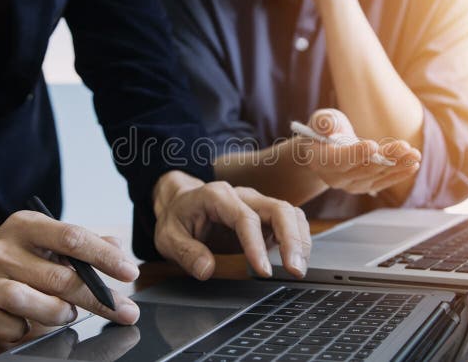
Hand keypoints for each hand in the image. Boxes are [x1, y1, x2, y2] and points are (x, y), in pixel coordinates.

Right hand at [0, 212, 140, 341]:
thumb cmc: (18, 254)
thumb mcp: (47, 238)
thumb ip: (83, 243)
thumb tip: (117, 246)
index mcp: (26, 225)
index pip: (72, 238)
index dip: (105, 257)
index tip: (130, 272)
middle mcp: (2, 250)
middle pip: (59, 277)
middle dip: (98, 298)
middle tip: (126, 312)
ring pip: (30, 302)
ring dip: (59, 312)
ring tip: (69, 313)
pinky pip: (8, 327)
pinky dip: (26, 329)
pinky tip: (31, 322)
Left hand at [153, 171, 310, 279]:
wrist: (181, 203)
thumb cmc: (177, 218)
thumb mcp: (167, 237)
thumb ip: (185, 252)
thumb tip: (206, 270)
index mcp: (218, 196)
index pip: (246, 218)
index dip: (257, 245)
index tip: (263, 270)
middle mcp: (243, 196)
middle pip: (279, 209)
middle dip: (292, 239)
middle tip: (295, 270)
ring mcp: (257, 204)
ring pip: (290, 213)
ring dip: (300, 240)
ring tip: (298, 269)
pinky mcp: (266, 216)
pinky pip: (290, 222)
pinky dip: (298, 240)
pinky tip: (294, 261)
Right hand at [297, 109, 420, 194]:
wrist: (326, 151)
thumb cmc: (323, 131)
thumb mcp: (320, 121)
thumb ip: (323, 122)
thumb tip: (329, 126)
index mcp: (321, 161)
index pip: (338, 160)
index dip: (356, 154)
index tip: (373, 145)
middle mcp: (336, 178)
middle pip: (363, 169)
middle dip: (386, 157)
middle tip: (405, 146)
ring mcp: (351, 185)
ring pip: (377, 176)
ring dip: (398, 165)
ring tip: (415, 154)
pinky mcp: (365, 186)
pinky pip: (384, 182)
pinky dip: (399, 174)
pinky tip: (414, 165)